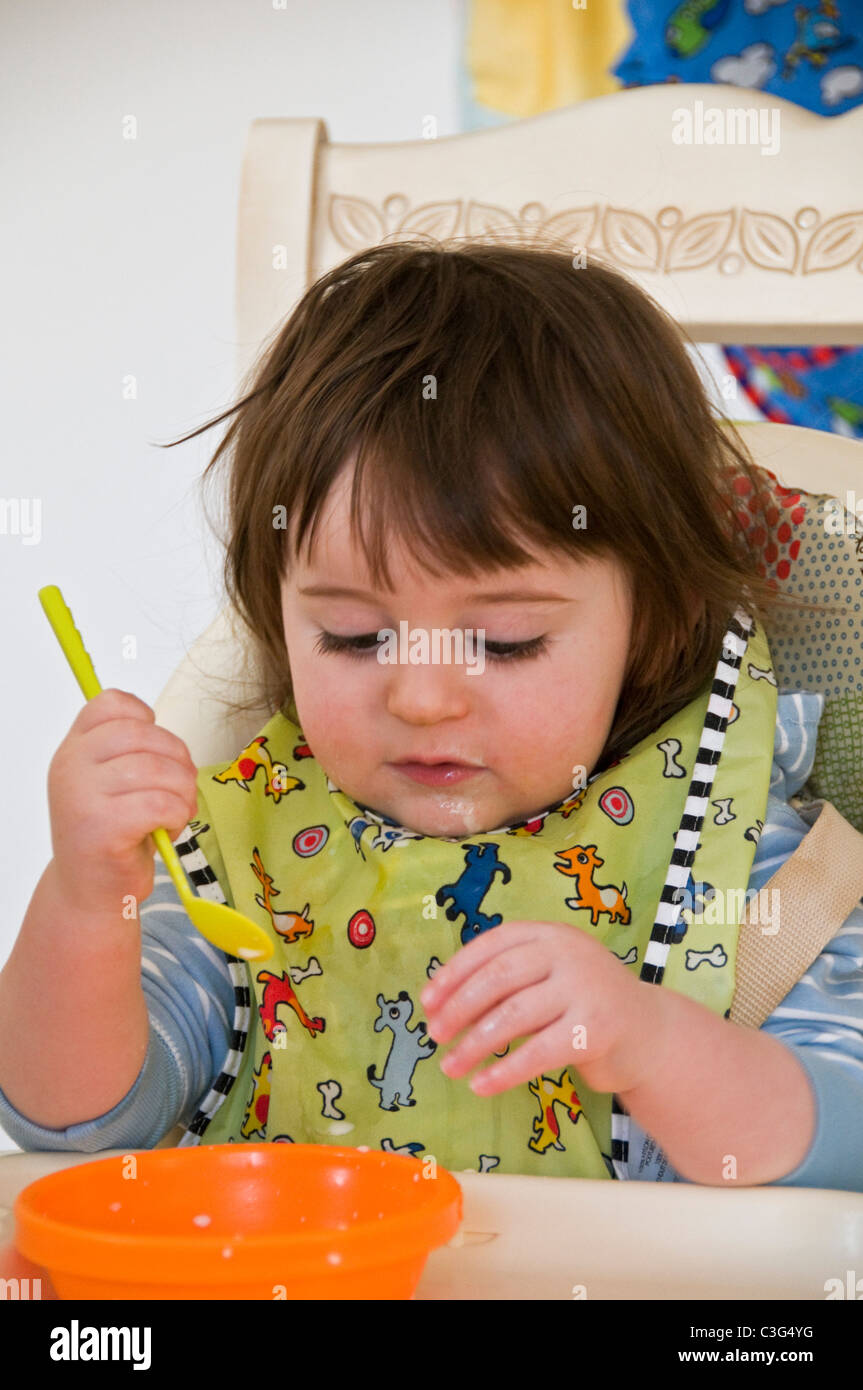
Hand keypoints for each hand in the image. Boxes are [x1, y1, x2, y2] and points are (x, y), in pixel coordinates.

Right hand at [47, 688, 200, 914]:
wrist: (91, 892)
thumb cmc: (114, 834)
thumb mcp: (111, 783)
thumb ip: (129, 752)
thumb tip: (167, 736)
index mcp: (73, 749)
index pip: (110, 704)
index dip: (145, 719)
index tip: (155, 749)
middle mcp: (71, 767)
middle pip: (142, 735)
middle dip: (178, 759)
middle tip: (182, 787)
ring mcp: (81, 797)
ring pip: (157, 769)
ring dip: (183, 791)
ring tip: (178, 811)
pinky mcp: (102, 828)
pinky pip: (160, 803)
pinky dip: (177, 815)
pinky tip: (169, 829)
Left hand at [419, 920, 661, 1096]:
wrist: (649, 1033)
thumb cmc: (584, 1003)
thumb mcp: (549, 976)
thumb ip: (509, 978)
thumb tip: (442, 1002)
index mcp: (550, 934)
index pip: (492, 944)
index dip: (455, 971)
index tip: (428, 1001)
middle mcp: (568, 953)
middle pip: (498, 977)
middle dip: (459, 1008)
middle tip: (435, 1035)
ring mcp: (585, 989)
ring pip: (513, 1016)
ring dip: (474, 1044)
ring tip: (450, 1067)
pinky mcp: (595, 1029)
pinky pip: (538, 1053)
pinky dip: (504, 1072)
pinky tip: (482, 1085)